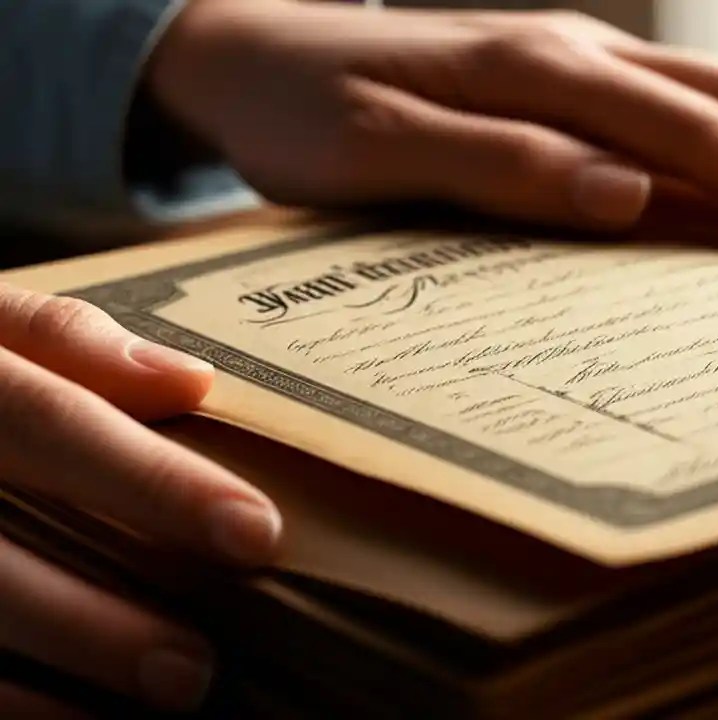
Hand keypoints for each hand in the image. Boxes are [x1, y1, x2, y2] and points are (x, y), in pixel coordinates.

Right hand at [0, 285, 281, 714]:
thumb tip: (193, 381)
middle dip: (89, 621)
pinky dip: (1, 702)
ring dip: (41, 685)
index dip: (152, 481)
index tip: (254, 531)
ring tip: (155, 704)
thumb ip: (64, 338)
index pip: (49, 422)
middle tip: (195, 668)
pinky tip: (71, 717)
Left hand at [145, 1, 717, 258]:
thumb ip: (505, 165)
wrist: (248, 48)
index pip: (700, 135)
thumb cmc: (303, 114)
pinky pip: (707, 94)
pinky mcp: (585, 75)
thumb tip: (631, 192)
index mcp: (549, 75)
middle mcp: (589, 53)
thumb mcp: (378, 151)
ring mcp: (594, 57)